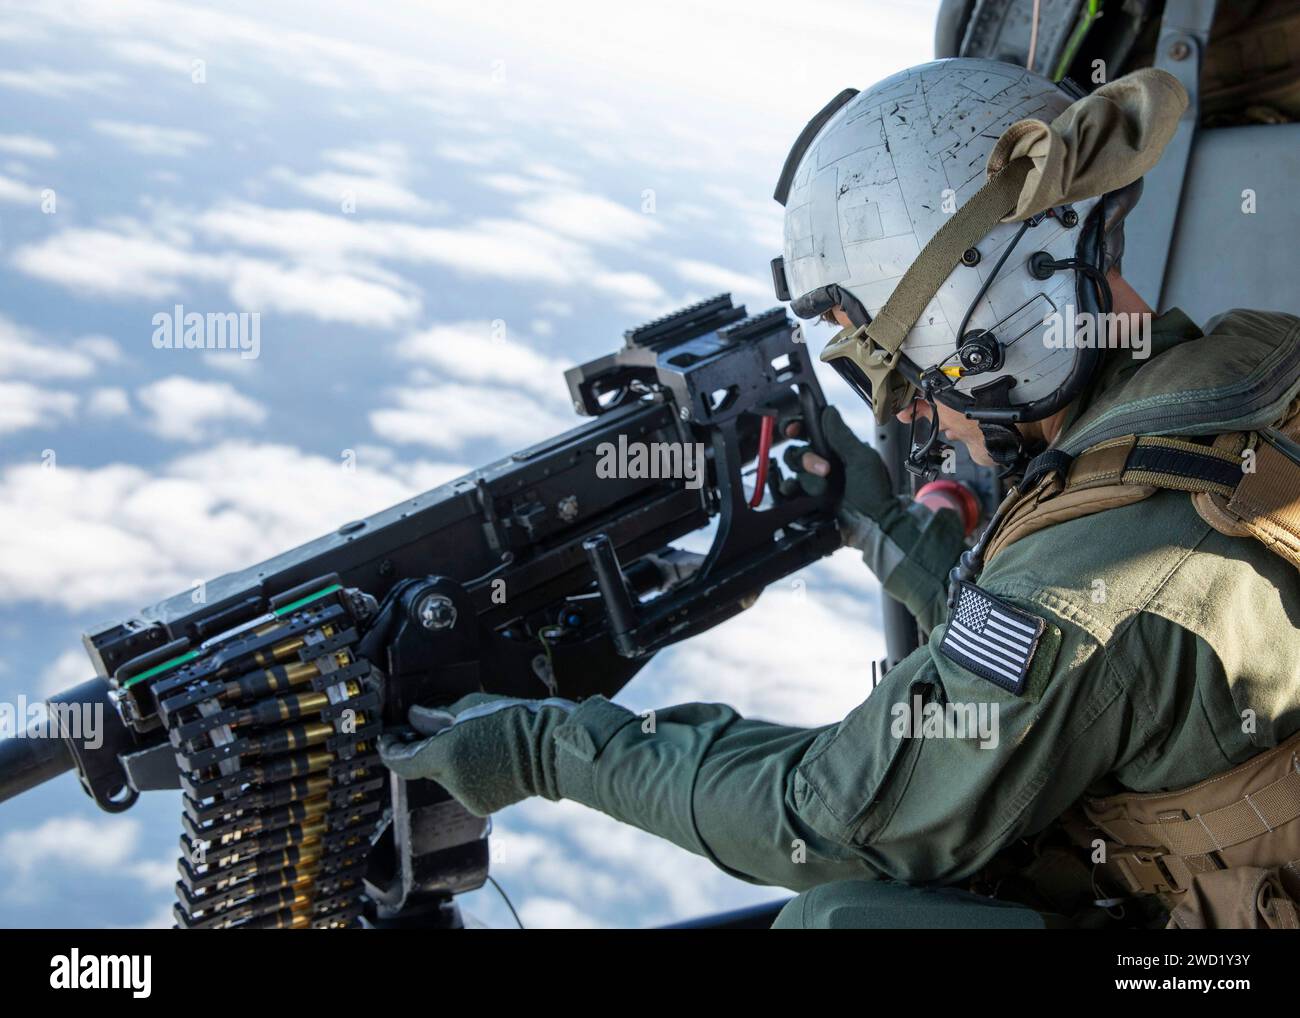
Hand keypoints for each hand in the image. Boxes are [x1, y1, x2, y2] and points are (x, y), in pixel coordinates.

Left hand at [378, 693, 574, 815]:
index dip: (390, 749)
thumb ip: (436, 716)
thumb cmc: (516, 720)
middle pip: (426, 767)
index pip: (402, 760)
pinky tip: (487, 758)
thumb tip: (413, 719)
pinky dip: (468, 774)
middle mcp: (453, 781)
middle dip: (427, 750)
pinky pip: (464, 788)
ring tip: (474, 741)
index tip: (388, 739)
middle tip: (435, 729)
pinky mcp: (482, 807)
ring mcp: (468, 797)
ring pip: (446, 779)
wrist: (552, 749)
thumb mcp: (472, 706)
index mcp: (447, 754)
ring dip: (450, 763)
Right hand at [782, 405, 897, 524]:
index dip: (797, 427)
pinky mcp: (806, 501)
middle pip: (797, 451)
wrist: (873, 524)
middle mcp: (822, 464)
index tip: (794, 430)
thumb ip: (841, 435)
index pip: (810, 432)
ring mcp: (813, 483)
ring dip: (808, 479)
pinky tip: (798, 493)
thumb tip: (828, 410)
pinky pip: (787, 491)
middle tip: (825, 469)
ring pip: (793, 471)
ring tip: (824, 490)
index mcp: (836, 449)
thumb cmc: (874, 492)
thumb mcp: (861, 458)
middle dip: (806, 458)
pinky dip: (789, 490)